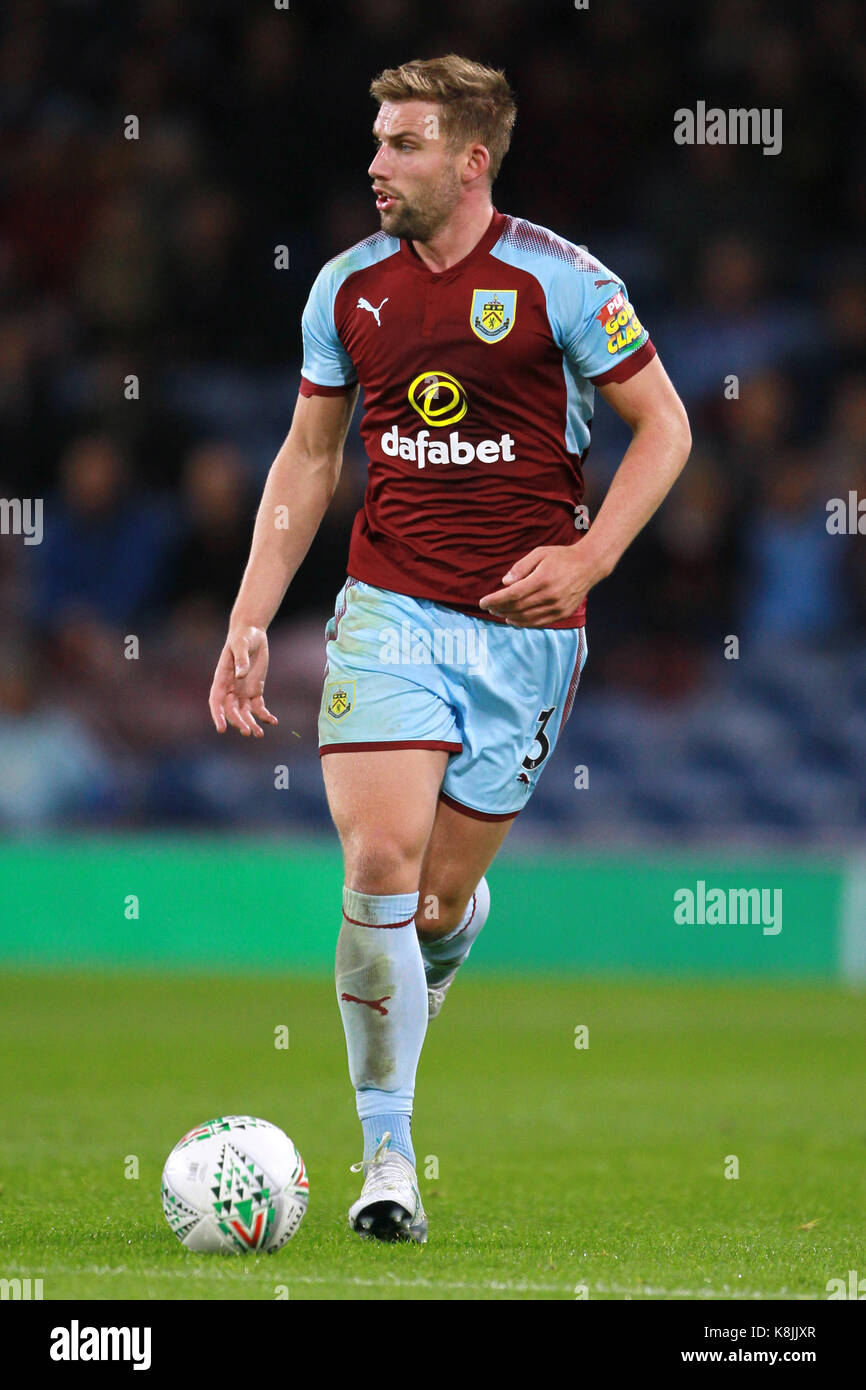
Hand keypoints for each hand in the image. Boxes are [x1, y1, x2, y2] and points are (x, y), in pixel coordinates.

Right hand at [209, 625, 277, 736]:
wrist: (252, 633)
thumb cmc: (242, 637)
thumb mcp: (240, 645)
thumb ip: (241, 660)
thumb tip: (240, 675)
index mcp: (221, 679)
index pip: (216, 701)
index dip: (217, 716)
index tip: (221, 728)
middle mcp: (230, 689)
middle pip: (232, 711)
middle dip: (239, 722)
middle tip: (248, 732)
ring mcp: (243, 691)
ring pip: (245, 713)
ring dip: (251, 723)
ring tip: (259, 734)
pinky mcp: (256, 690)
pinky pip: (259, 707)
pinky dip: (264, 715)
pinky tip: (273, 721)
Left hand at [478, 543, 605, 626]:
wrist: (589, 565)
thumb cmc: (562, 557)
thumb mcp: (540, 553)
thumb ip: (521, 567)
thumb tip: (504, 582)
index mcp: (543, 579)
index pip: (512, 594)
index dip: (495, 600)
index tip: (482, 602)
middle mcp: (550, 596)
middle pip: (517, 608)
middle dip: (499, 609)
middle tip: (488, 608)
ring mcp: (557, 607)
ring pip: (527, 618)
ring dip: (509, 617)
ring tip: (498, 613)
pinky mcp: (562, 613)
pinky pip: (539, 622)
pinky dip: (524, 623)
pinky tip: (513, 620)